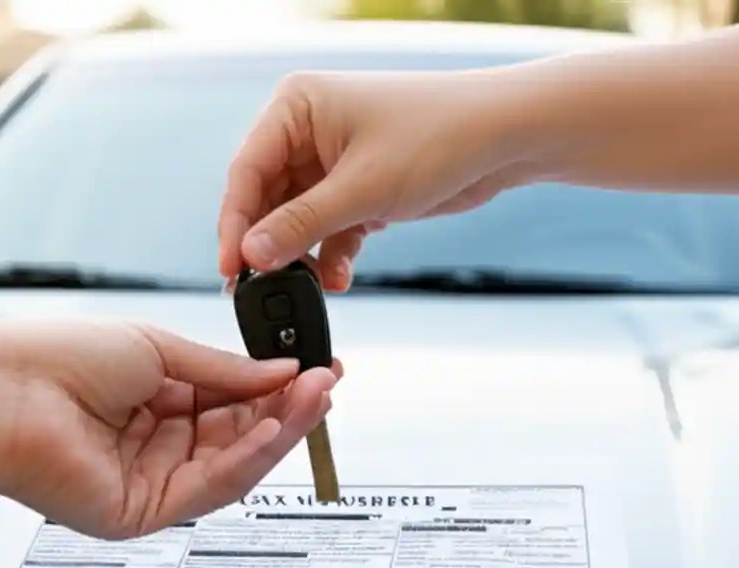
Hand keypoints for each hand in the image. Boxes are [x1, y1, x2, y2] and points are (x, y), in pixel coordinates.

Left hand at [0, 321, 340, 539]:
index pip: (230, 401)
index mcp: (153, 401)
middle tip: (327, 383)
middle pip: (239, 434)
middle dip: (286, 410)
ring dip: (279, 431)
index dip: (274, 389)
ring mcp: (150, 481)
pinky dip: (249, 458)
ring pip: (233, 463)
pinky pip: (210, 487)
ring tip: (315, 397)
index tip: (314, 370)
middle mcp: (154, 444)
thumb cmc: (61, 361)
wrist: (7, 393)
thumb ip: (224, 371)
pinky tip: (276, 428)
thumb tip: (281, 373)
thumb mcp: (160, 349)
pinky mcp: (143, 513)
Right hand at [218, 70, 527, 290]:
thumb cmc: (438, 137)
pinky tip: (339, 279)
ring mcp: (331, 160)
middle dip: (269, 245)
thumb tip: (250, 254)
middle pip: (266, 198)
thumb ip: (302, 224)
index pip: (246, 170)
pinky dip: (331, 254)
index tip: (231, 268)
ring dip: (302, 255)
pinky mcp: (357, 187)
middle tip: (261, 290)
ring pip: (296, 218)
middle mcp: (307, 129)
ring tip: (306, 289)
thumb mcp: (362, 188)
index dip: (235, 224)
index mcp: (296, 106)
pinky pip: (328, 228)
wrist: (506, 138)